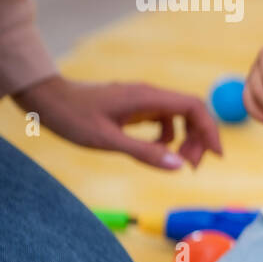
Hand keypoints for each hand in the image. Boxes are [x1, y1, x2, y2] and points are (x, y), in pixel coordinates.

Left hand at [13, 75, 221, 170]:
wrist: (46, 99)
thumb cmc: (73, 118)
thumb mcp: (108, 140)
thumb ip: (145, 152)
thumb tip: (179, 166)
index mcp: (147, 98)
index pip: (194, 107)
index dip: (210, 130)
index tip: (216, 156)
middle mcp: (150, 95)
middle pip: (192, 112)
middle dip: (199, 138)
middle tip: (192, 166)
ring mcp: (143, 100)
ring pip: (179, 117)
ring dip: (186, 139)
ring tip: (178, 162)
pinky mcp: (135, 106)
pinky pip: (164, 120)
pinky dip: (168, 137)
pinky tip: (155, 150)